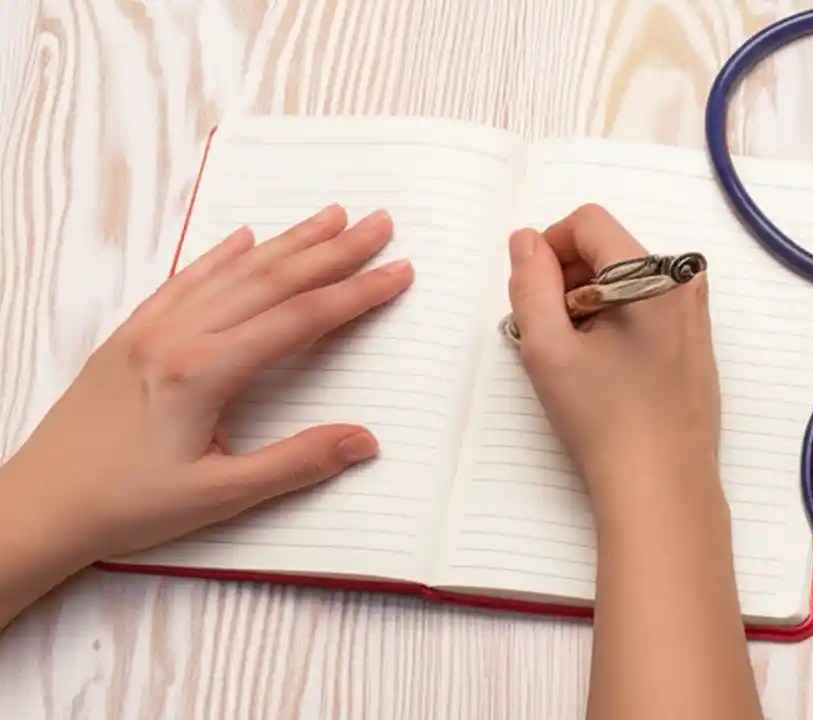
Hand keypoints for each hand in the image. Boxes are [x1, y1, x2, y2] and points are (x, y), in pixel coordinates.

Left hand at [1, 205, 412, 567]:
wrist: (37, 507)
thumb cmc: (123, 507)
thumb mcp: (217, 495)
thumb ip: (295, 463)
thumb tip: (364, 440)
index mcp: (202, 371)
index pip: (299, 320)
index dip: (355, 294)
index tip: (397, 271)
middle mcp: (178, 337)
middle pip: (272, 280)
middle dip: (333, 251)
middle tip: (379, 224)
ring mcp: (150, 330)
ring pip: (232, 272)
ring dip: (287, 242)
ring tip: (330, 217)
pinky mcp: (130, 336)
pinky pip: (184, 281)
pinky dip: (220, 256)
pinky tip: (244, 237)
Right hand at [505, 204, 720, 515]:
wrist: (662, 486)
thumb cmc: (603, 420)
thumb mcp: (548, 349)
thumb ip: (529, 283)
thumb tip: (526, 241)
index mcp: (652, 275)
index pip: (589, 222)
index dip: (549, 246)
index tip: (531, 292)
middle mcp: (683, 284)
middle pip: (610, 248)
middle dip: (567, 278)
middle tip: (546, 332)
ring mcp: (696, 315)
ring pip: (628, 279)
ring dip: (590, 302)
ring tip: (573, 356)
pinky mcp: (698, 344)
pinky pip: (649, 308)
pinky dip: (617, 322)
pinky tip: (604, 370)